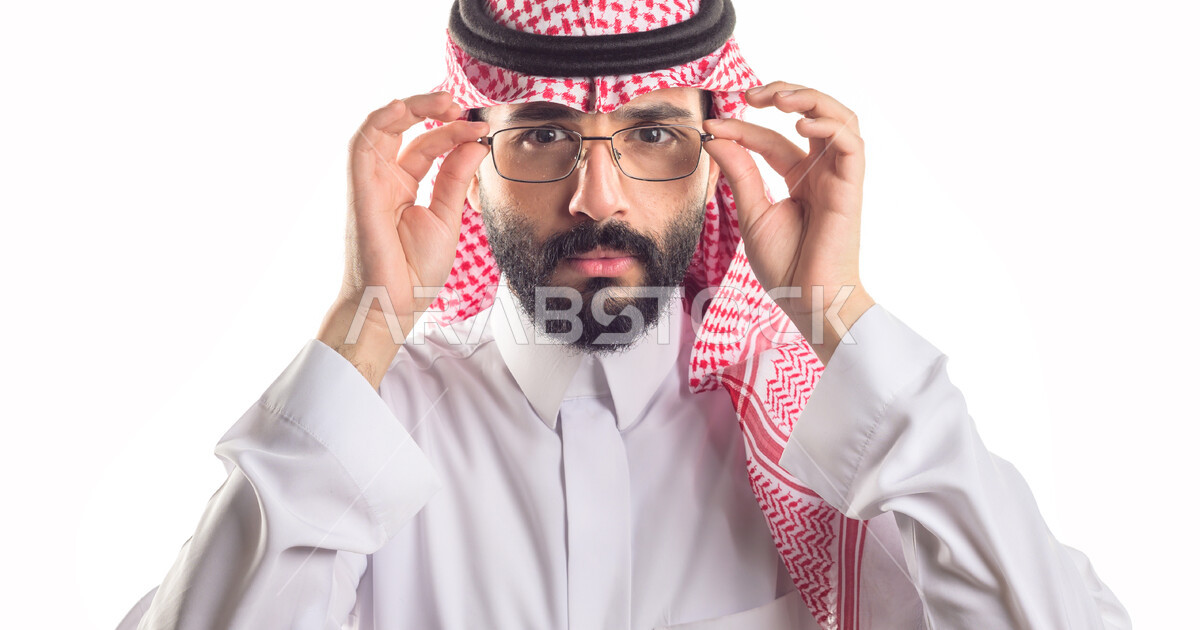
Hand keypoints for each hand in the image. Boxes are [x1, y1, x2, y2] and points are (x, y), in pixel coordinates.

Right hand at [317, 92, 489, 385]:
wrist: (392, 307)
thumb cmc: (413, 274)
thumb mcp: (446, 219)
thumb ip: (456, 179)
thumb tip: (475, 144)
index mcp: (404, 188)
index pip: (428, 146)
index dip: (454, 133)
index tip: (481, 131)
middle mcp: (385, 180)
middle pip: (403, 129)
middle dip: (430, 109)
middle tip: (459, 104)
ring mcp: (370, 183)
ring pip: (382, 128)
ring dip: (410, 107)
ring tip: (444, 102)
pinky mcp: (360, 190)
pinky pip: (363, 145)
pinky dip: (381, 121)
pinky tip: (404, 107)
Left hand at [702, 82, 874, 359]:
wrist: (807, 300)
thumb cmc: (786, 267)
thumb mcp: (752, 212)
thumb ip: (739, 172)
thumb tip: (715, 136)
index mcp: (799, 178)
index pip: (770, 139)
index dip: (742, 127)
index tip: (711, 126)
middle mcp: (821, 172)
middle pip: (813, 113)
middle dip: (784, 93)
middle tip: (750, 93)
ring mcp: (838, 177)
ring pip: (838, 117)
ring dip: (810, 99)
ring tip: (777, 98)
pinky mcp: (851, 186)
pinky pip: (851, 143)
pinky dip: (828, 125)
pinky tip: (799, 125)